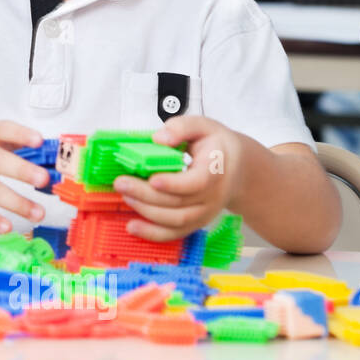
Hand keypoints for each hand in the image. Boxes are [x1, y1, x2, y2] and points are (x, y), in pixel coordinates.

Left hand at [112, 115, 243, 241]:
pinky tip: (133, 226)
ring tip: (125, 196)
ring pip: (175, 220)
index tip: (153, 180)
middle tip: (122, 183)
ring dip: (146, 211)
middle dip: (146, 195)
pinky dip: (153, 233)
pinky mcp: (195, 222)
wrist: (237, 169)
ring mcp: (205, 212)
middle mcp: (213, 195)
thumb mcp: (203, 126)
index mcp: (215, 169)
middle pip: (179, 203)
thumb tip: (159, 138)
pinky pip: (175, 233)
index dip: (174, 184)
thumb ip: (182, 127)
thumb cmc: (216, 146)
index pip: (198, 182)